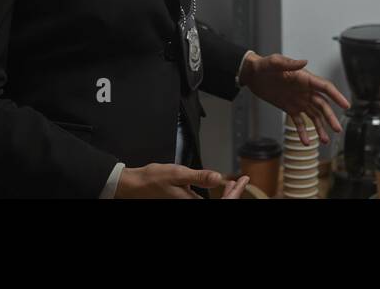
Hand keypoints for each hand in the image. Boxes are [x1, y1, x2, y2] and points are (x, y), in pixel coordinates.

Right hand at [115, 163, 242, 198]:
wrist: (136, 185)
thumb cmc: (153, 179)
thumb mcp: (178, 174)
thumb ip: (199, 177)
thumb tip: (217, 178)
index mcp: (191, 202)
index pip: (220, 202)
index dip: (234, 192)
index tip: (243, 180)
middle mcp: (189, 204)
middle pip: (218, 203)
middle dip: (232, 193)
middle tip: (242, 181)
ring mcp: (186, 203)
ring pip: (211, 202)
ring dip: (224, 194)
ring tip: (234, 183)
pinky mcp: (183, 201)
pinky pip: (202, 199)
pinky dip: (213, 193)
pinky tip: (216, 185)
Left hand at [240, 52, 350, 144]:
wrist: (251, 75)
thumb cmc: (263, 66)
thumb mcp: (274, 63)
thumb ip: (289, 63)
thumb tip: (304, 62)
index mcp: (304, 78)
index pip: (325, 87)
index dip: (336, 96)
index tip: (346, 105)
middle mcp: (305, 90)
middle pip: (322, 105)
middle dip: (331, 117)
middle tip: (337, 129)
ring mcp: (298, 100)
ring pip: (314, 115)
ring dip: (320, 127)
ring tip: (324, 140)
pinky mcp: (290, 108)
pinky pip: (299, 122)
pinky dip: (303, 132)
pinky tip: (305, 142)